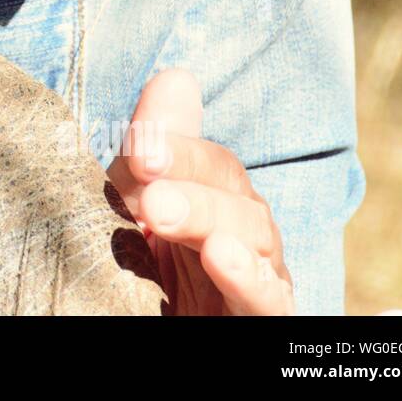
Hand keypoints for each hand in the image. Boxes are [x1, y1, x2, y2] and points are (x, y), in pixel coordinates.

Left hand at [106, 69, 294, 314]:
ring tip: (160, 209)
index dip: (176, 145)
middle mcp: (245, 236)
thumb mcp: (144, 210)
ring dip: (206, 216)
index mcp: (217, 205)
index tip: (135, 145)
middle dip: (187, 171)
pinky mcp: (263, 319)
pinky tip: (223, 255)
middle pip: (230, 189)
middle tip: (141, 166)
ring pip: (251, 235)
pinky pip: (267, 300)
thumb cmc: (156, 277)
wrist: (162, 323)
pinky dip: (250, 278)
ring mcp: (260, 279)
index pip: (207, 162)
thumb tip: (176, 77)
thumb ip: (153, 153)